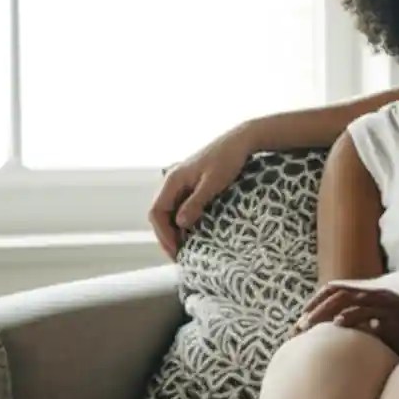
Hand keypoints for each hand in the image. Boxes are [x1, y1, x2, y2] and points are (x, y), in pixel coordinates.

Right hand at [149, 125, 253, 257]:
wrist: (241, 141)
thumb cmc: (228, 159)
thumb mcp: (213, 183)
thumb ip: (196, 203)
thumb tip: (179, 224)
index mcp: (173, 179)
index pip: (157, 212)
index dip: (163, 234)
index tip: (176, 250)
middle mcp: (172, 181)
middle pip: (160, 214)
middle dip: (167, 236)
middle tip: (179, 257)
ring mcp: (181, 183)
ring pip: (169, 212)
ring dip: (174, 231)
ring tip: (184, 250)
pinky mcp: (191, 186)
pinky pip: (180, 208)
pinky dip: (183, 223)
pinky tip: (192, 235)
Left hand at [294, 284, 398, 356]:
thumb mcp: (389, 327)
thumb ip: (371, 326)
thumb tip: (354, 334)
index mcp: (373, 295)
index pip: (337, 291)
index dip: (317, 303)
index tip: (300, 321)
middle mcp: (378, 295)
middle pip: (337, 294)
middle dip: (315, 309)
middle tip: (297, 328)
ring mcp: (386, 304)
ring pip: (348, 300)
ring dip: (326, 311)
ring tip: (309, 326)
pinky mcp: (396, 315)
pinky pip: (370, 313)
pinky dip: (352, 316)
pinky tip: (338, 325)